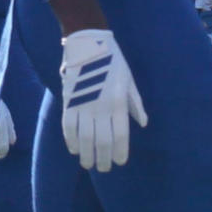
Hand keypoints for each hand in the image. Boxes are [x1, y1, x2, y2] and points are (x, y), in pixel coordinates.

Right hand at [56, 28, 145, 170]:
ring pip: (84, 138)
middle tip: (103, 168)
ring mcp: (83, 105)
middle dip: (103, 158)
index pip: (120, 135)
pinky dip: (71, 140)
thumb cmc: (113, 62)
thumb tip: (143, 124)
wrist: (88, 43)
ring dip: (86, 155)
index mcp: (118, 103)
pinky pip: (68, 126)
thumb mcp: (129, 81)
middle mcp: (101, 108)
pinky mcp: (68, 101)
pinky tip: (74, 149)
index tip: (119, 162)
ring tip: (88, 164)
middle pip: (102, 141)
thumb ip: (135, 104)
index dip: (120, 152)